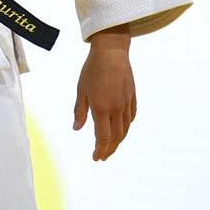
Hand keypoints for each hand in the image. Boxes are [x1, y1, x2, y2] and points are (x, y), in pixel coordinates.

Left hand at [73, 28, 135, 160]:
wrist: (112, 52)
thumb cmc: (93, 69)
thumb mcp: (81, 90)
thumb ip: (80, 111)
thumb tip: (77, 128)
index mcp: (102, 109)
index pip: (103, 138)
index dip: (100, 150)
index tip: (96, 157)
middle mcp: (116, 109)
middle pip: (116, 137)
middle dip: (109, 149)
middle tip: (103, 156)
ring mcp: (126, 103)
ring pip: (125, 129)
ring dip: (119, 141)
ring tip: (112, 146)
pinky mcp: (132, 97)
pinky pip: (131, 117)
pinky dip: (126, 126)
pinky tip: (122, 128)